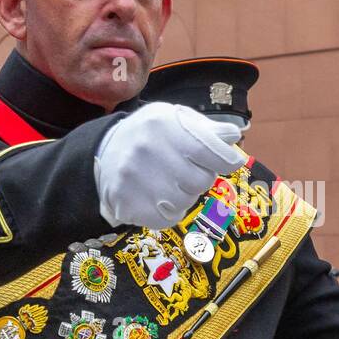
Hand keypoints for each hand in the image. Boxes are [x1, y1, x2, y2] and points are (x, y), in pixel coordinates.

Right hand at [95, 103, 244, 229]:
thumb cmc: (150, 135)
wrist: (105, 152)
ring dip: (185, 196)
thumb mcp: (176, 118)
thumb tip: (233, 136)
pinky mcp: (127, 204)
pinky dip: (168, 212)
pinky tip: (158, 197)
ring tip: (169, 182)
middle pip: (201, 181)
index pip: (210, 150)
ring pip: (186, 202)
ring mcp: (133, 179)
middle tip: (187, 170)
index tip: (230, 162)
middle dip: (201, 177)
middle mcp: (146, 150)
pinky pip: (166, 219)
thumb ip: (207, 128)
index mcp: (163, 124)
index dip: (226, 160)